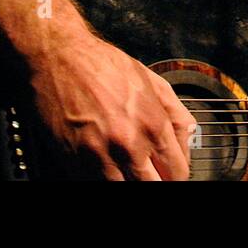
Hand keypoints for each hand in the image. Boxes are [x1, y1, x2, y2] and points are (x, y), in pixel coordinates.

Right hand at [28, 35, 197, 180]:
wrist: (59, 58)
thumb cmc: (102, 65)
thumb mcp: (152, 80)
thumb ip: (176, 113)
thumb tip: (188, 138)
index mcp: (153, 124)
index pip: (178, 171)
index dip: (178, 174)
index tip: (173, 172)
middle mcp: (129, 145)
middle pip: (154, 186)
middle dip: (157, 181)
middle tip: (153, 173)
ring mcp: (101, 158)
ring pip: (125, 189)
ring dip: (129, 181)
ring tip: (128, 169)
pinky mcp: (74, 164)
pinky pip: (96, 184)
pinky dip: (105, 178)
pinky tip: (107, 166)